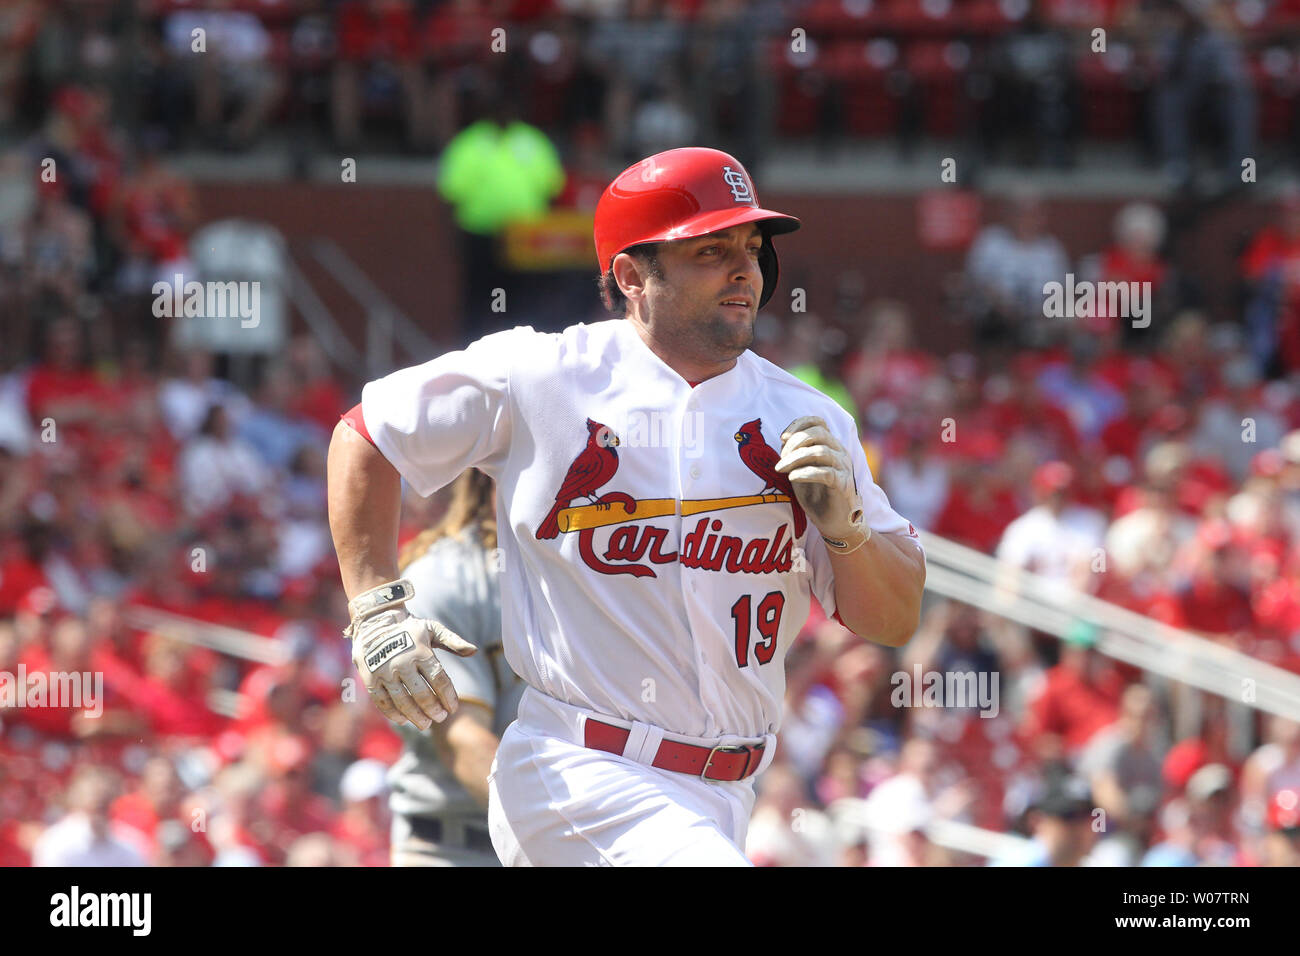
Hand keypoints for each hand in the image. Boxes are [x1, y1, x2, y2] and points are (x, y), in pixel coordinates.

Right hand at [344, 579, 476, 729]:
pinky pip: (383, 702)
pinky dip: (393, 714)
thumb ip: (453, 641)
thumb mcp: (433, 629)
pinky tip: (403, 720)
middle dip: (434, 710)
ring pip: (403, 702)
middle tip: (441, 718)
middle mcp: (402, 663)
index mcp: (420, 651)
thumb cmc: (410, 627)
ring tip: (425, 724)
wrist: (374, 620)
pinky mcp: (370, 679)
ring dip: (415, 716)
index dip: (448, 697)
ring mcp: (384, 672)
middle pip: (422, 695)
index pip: (440, 680)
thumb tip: (474, 651)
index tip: (453, 709)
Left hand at [776, 416, 867, 552]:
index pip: (818, 422)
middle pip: (818, 432)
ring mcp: (843, 467)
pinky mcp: (843, 485)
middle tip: (781, 458)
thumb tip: (783, 440)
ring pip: (820, 451)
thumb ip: (794, 455)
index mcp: (830, 445)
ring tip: (780, 469)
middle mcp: (839, 452)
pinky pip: (826, 472)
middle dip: (794, 442)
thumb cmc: (816, 495)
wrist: (834, 522)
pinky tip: (792, 477)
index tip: (782, 437)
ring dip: (795, 458)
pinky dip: (806, 472)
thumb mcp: (801, 470)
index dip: (799, 424)